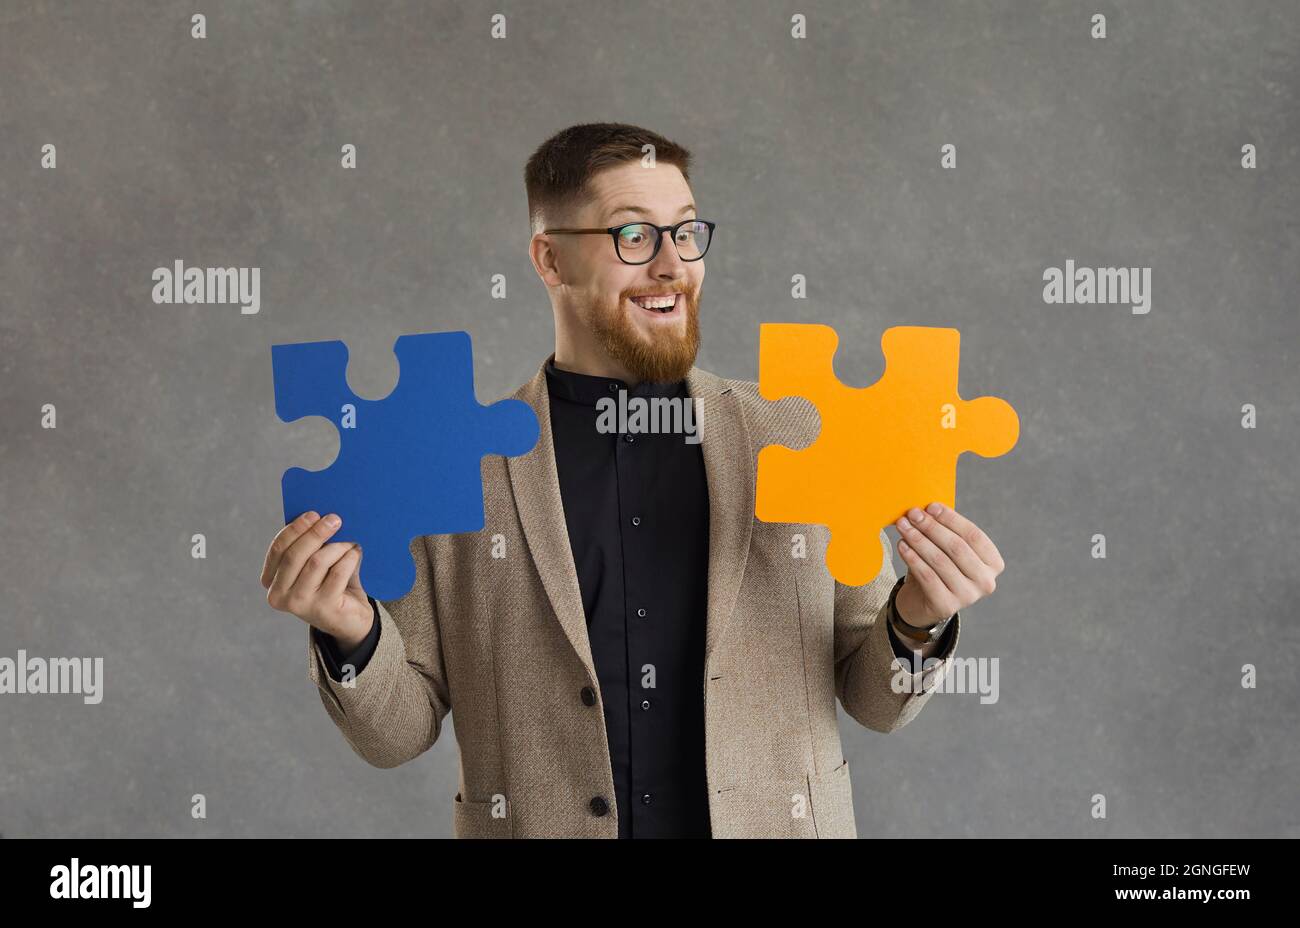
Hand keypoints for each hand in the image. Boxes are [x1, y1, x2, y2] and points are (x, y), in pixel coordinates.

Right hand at [261, 511, 372, 648]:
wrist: (351, 619)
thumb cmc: (331, 585)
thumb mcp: (314, 566)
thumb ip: (310, 547)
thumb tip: (320, 517)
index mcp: (272, 581)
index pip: (278, 549)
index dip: (294, 529)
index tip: (312, 513)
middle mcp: (280, 595)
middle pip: (295, 555)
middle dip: (315, 533)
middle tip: (334, 519)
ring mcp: (300, 604)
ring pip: (317, 562)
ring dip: (337, 547)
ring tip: (350, 542)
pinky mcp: (324, 608)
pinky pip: (338, 572)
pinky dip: (349, 558)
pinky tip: (355, 553)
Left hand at [893, 502, 1003, 626]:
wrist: (922, 601)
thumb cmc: (937, 568)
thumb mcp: (947, 549)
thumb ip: (945, 531)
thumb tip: (927, 508)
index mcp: (993, 563)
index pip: (973, 535)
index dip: (951, 519)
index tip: (930, 506)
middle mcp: (986, 582)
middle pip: (957, 547)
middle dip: (931, 527)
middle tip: (912, 514)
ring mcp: (968, 596)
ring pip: (940, 561)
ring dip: (918, 540)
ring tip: (903, 526)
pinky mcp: (947, 606)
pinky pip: (927, 576)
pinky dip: (913, 558)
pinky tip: (902, 545)